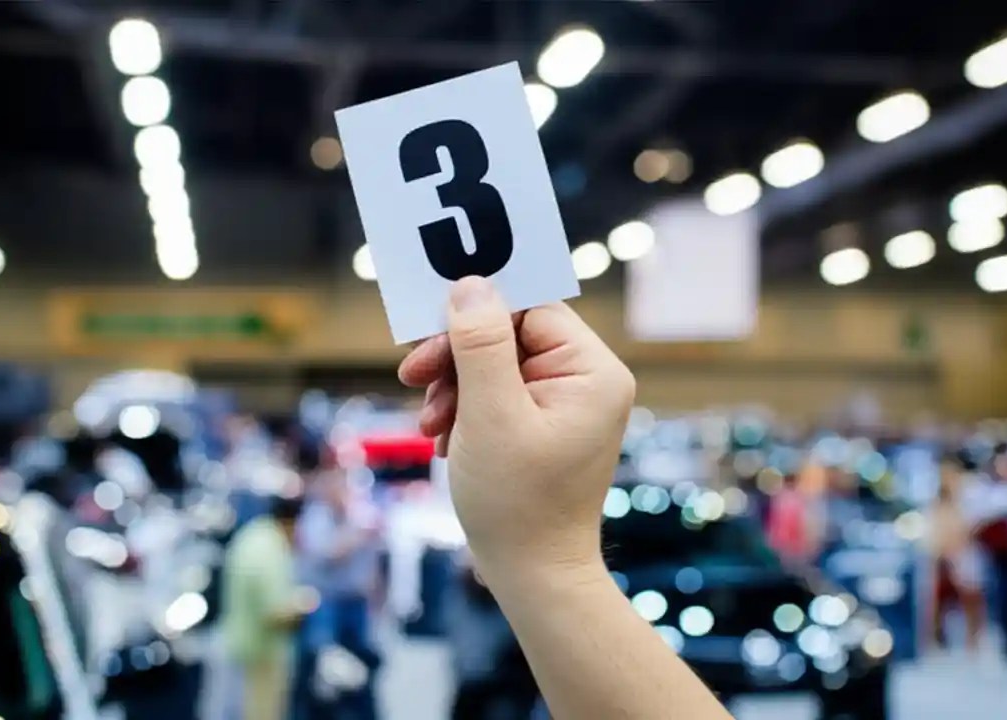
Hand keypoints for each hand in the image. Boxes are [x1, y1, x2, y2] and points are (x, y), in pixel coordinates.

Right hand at [399, 277, 634, 575]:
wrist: (532, 576)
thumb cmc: (518, 503)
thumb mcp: (490, 415)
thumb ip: (480, 344)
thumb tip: (470, 283)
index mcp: (592, 371)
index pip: (529, 308)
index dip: (473, 316)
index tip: (425, 340)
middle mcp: (588, 380)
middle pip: (509, 333)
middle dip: (457, 358)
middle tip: (413, 380)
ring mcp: (568, 404)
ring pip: (496, 363)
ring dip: (455, 387)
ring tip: (432, 426)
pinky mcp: (546, 425)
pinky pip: (498, 394)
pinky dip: (466, 410)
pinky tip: (446, 440)